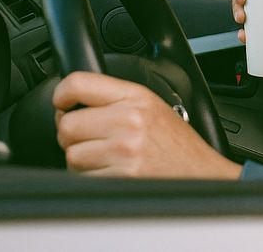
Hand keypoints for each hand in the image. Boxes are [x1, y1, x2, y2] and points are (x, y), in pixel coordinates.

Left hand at [53, 71, 241, 179]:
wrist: (201, 173)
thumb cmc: (176, 144)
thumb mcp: (152, 106)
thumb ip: (115, 99)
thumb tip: (70, 105)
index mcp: (136, 97)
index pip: (79, 84)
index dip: (61, 95)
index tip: (61, 104)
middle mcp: (129, 120)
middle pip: (67, 125)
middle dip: (73, 136)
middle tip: (90, 139)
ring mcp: (124, 150)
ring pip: (72, 155)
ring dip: (82, 161)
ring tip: (107, 158)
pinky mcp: (120, 177)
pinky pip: (82, 178)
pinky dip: (91, 179)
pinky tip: (112, 172)